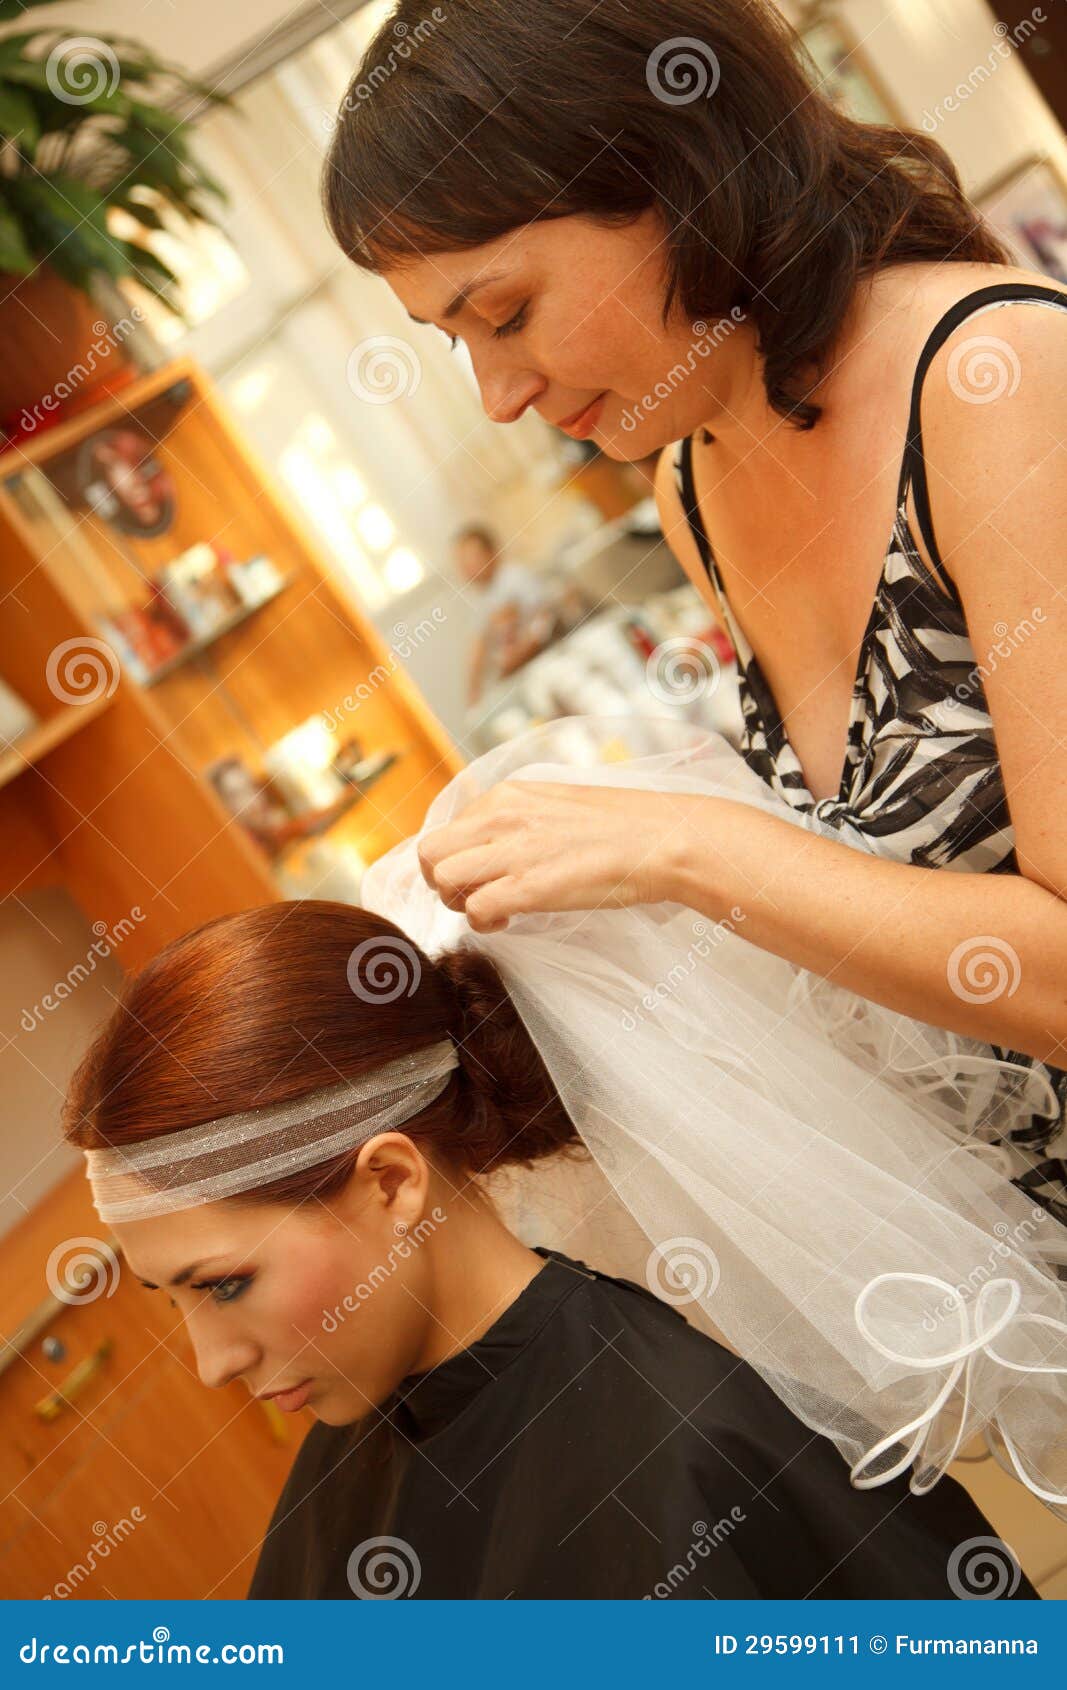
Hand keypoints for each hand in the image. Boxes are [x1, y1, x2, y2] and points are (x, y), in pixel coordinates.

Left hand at [416, 781, 690, 931]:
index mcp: (506, 795)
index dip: (458, 859)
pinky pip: (475, 910)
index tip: (484, 874)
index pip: (446, 829)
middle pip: (429, 853)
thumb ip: (521, 818)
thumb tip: (498, 842)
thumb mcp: (557, 803)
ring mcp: (513, 851)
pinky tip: (510, 919)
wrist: (663, 838)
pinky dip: (484, 922)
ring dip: (460, 902)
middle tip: (475, 895)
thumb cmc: (623, 826)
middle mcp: (501, 817)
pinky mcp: (529, 886)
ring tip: (494, 907)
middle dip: (443, 881)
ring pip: (443, 879)